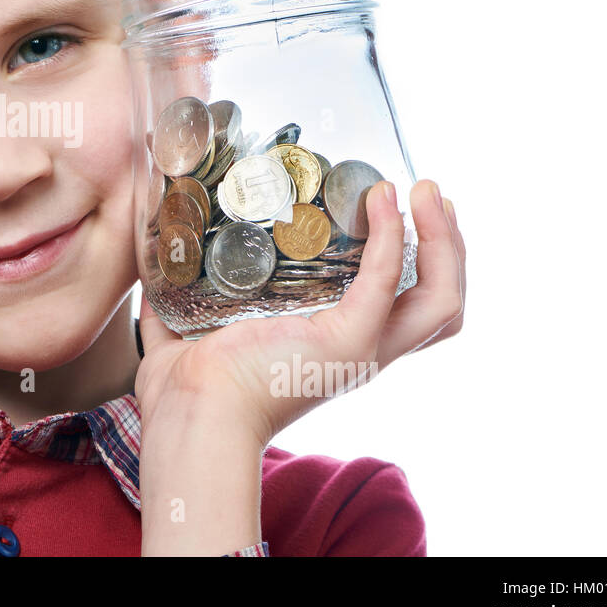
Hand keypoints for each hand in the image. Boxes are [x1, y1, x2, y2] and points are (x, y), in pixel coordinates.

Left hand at [135, 179, 465, 444]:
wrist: (191, 415)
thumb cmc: (187, 392)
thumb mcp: (190, 330)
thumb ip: (180, 297)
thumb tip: (157, 263)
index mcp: (335, 349)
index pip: (407, 310)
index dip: (422, 260)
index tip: (408, 206)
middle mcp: (360, 353)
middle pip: (441, 305)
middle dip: (448, 246)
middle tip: (429, 194)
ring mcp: (358, 350)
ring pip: (439, 300)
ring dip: (442, 240)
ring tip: (425, 191)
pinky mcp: (345, 342)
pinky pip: (384, 280)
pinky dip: (392, 236)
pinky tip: (384, 199)